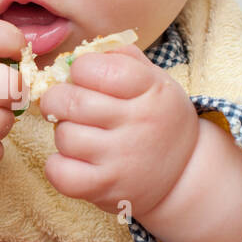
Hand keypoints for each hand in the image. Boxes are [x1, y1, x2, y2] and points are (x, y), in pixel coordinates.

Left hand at [38, 45, 200, 217]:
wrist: (184, 174)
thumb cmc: (159, 119)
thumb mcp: (155, 80)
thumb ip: (121, 57)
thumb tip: (78, 53)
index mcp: (152, 89)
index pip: (97, 68)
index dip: (80, 69)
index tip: (83, 76)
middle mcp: (139, 123)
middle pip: (71, 101)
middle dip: (58, 99)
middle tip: (66, 104)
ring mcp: (122, 159)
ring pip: (64, 135)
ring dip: (63, 133)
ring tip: (81, 135)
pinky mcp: (106, 188)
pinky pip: (59, 172)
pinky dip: (57, 165)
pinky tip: (74, 160)